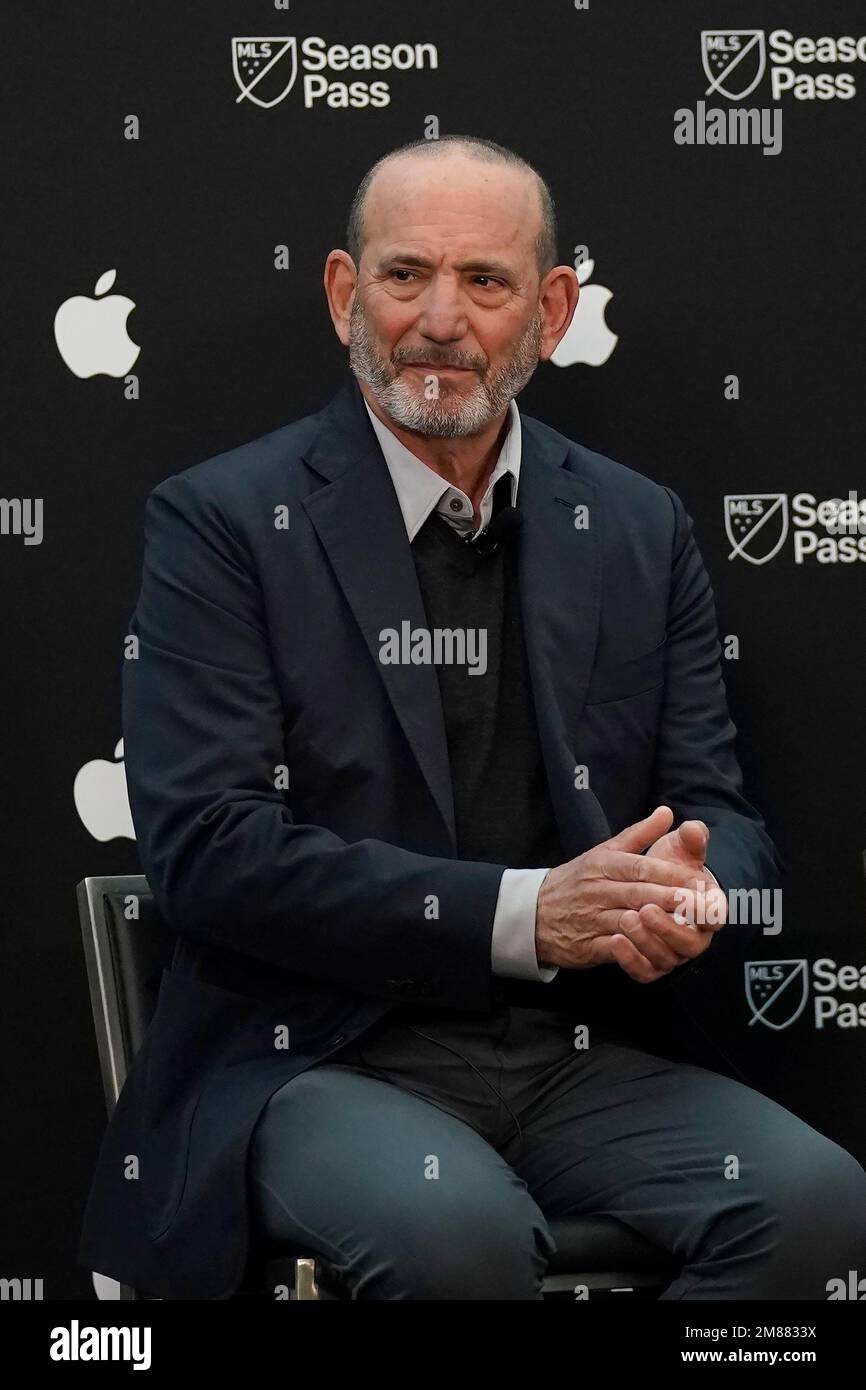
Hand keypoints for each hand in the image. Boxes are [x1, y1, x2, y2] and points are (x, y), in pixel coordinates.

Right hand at [535, 806, 721, 983]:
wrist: (531, 912)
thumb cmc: (576, 880)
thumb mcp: (603, 851)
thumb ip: (638, 835)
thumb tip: (667, 812)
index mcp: (603, 864)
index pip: (641, 866)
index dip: (672, 874)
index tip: (700, 879)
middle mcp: (596, 888)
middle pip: (639, 892)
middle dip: (672, 898)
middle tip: (702, 903)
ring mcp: (591, 917)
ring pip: (628, 919)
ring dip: (657, 925)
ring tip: (687, 926)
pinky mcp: (586, 944)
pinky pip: (612, 947)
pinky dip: (632, 948)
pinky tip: (653, 948)